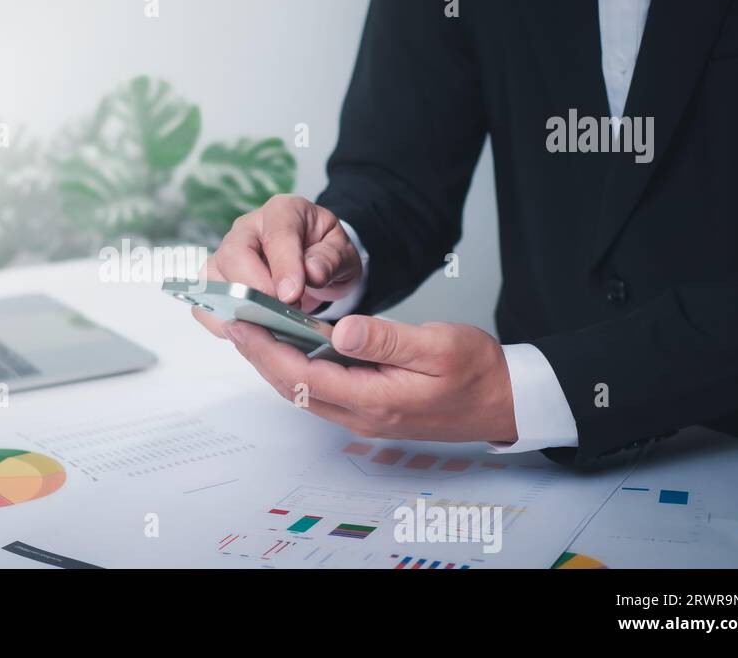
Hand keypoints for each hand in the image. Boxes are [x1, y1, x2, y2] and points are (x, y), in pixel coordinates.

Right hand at [192, 195, 362, 337]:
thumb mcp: (342, 252)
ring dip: (235, 308)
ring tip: (264, 325)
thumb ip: (330, 259)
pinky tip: (247, 330)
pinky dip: (220, 321)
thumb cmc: (324, 252)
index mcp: (282, 212)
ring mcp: (226, 254)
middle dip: (255, 290)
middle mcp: (247, 229)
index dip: (283, 266)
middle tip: (281, 313)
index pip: (277, 234)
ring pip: (213, 279)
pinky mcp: (216, 280)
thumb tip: (312, 272)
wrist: (313, 260)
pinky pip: (205, 302)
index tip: (292, 295)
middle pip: (234, 255)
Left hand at [221, 315, 517, 443]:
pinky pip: (319, 389)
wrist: (506, 402)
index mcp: (375, 400)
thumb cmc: (478, 372)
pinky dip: (296, 367)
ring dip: (273, 361)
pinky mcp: (368, 409)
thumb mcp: (438, 346)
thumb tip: (340, 331)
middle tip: (231, 320)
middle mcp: (361, 415)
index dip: (265, 349)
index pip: (302, 375)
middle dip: (258, 354)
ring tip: (249, 328)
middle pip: (292, 386)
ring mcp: (363, 416)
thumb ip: (387, 340)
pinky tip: (288, 344)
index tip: (240, 322)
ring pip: (302, 390)